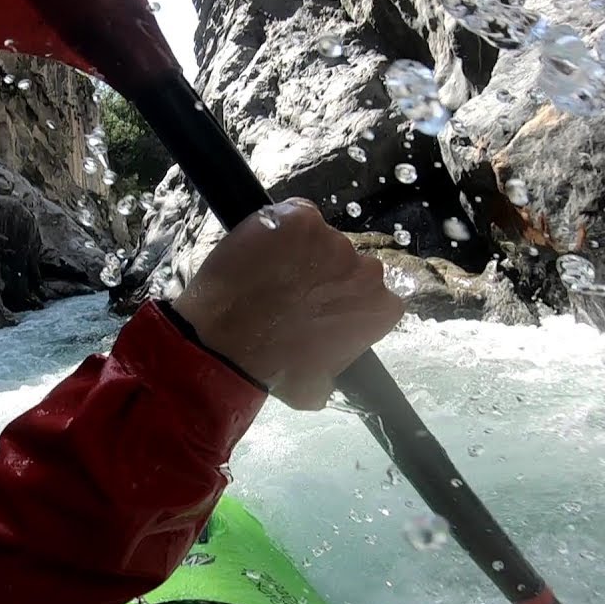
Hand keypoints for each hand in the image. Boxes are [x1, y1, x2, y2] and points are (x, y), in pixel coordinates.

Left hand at [173, 198, 404, 409]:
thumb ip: (333, 371)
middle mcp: (365, 268)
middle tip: (292, 292)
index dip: (346, 298)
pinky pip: (295, 216)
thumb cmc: (271, 368)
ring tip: (268, 276)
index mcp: (380, 307)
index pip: (375, 294)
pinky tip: (260, 252)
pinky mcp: (298, 217)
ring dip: (299, 252)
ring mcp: (331, 238)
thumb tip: (326, 376)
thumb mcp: (314, 388)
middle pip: (348, 262)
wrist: (224, 342)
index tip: (323, 305)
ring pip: (318, 239)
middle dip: (324, 273)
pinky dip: (279, 228)